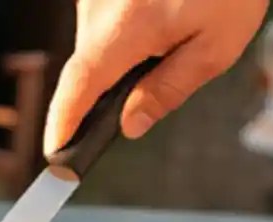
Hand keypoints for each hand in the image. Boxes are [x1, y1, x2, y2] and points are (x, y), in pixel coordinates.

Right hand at [44, 0, 268, 154]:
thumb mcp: (217, 45)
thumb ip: (170, 88)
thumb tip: (131, 125)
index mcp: (124, 29)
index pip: (80, 87)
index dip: (63, 125)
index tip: (55, 155)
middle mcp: (98, 7)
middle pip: (89, 67)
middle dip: (115, 84)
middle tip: (164, 68)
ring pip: (98, 41)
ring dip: (126, 50)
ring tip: (178, 25)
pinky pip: (104, 18)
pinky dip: (128, 26)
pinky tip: (164, 10)